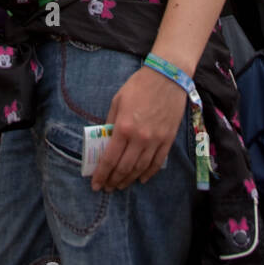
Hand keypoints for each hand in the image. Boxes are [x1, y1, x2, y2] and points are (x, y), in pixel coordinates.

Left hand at [91, 65, 186, 191]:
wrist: (167, 77)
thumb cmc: (139, 86)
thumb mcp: (117, 101)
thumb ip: (110, 123)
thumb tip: (105, 141)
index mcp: (123, 128)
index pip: (109, 159)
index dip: (101, 174)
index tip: (95, 184)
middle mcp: (139, 138)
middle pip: (124, 168)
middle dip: (113, 180)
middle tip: (107, 187)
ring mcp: (156, 141)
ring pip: (140, 169)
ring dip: (129, 180)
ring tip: (120, 185)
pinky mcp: (168, 140)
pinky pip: (157, 163)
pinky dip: (148, 174)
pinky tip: (141, 179)